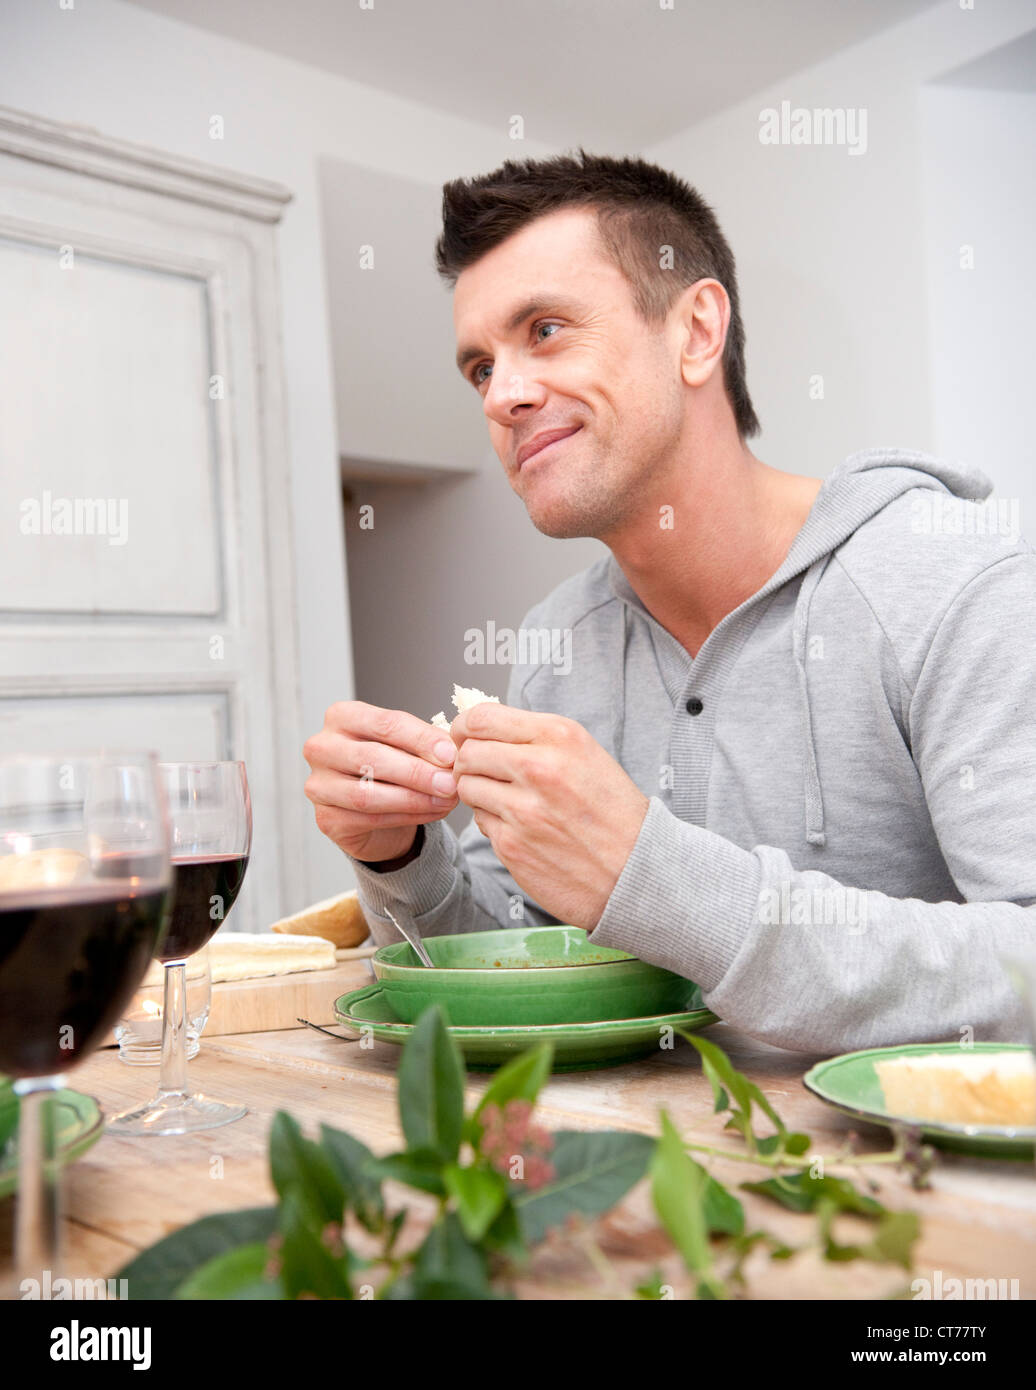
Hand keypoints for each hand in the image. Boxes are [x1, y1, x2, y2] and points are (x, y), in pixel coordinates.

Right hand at [303, 702, 459, 861]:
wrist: (371, 807)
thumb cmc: (388, 767)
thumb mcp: (405, 745)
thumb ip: (424, 745)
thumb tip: (452, 754)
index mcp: (342, 716)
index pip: (385, 723)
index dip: (422, 739)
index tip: (451, 754)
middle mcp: (322, 747)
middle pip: (373, 757)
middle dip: (418, 772)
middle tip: (450, 783)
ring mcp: (318, 784)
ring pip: (368, 794)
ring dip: (414, 799)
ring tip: (445, 800)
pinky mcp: (326, 818)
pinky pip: (369, 819)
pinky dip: (407, 817)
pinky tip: (432, 813)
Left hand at [450, 703, 648, 929]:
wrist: (637, 870)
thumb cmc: (613, 812)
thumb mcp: (585, 755)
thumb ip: (536, 739)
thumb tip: (483, 730)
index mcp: (559, 737)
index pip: (482, 717)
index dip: (464, 727)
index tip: (465, 737)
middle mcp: (539, 768)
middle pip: (467, 752)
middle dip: (467, 763)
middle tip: (481, 773)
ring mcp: (523, 809)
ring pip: (467, 787)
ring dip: (478, 793)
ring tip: (506, 801)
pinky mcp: (512, 845)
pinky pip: (481, 822)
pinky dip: (493, 823)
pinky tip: (521, 828)